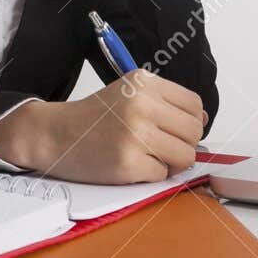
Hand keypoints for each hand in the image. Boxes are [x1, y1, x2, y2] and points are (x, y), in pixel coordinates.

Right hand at [0, 69, 202, 183]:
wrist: (55, 134)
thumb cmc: (94, 118)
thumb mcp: (128, 94)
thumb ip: (165, 103)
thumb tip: (202, 120)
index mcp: (143, 83)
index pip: (194, 104)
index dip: (190, 121)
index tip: (174, 129)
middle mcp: (142, 105)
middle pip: (194, 131)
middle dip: (183, 144)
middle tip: (161, 146)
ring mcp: (135, 134)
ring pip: (185, 156)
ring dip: (171, 162)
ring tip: (148, 156)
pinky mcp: (128, 163)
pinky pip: (163, 175)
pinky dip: (151, 174)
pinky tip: (132, 164)